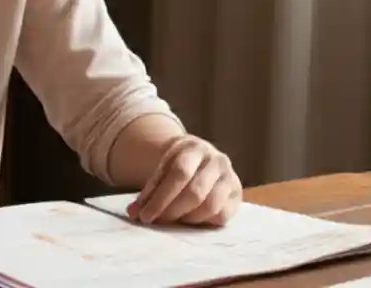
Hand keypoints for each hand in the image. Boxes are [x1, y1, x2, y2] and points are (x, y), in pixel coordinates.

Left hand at [127, 135, 241, 226]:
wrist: (201, 156)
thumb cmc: (178, 166)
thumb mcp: (163, 168)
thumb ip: (149, 189)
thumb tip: (133, 212)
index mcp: (195, 148)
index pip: (179, 173)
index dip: (161, 197)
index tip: (144, 215)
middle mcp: (217, 160)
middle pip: (194, 192)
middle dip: (171, 211)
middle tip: (155, 221)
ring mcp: (230, 177)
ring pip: (209, 206)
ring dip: (187, 218)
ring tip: (173, 219)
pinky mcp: (237, 194)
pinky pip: (221, 216)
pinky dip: (203, 222)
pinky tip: (190, 219)